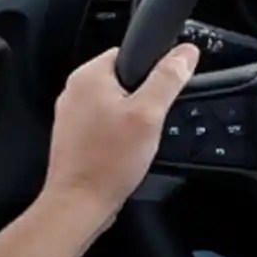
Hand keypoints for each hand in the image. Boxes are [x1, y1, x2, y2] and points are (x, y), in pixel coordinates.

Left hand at [41, 44, 199, 223]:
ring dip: (130, 119)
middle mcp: (74, 91)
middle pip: (123, 80)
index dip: (151, 72)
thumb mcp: (149, 114)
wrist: (80, 204)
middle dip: (142, 100)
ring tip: (133, 141)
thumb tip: (185, 52)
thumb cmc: (108, 162)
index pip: (128, 53)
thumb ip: (168, 79)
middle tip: (147, 123)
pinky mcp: (74, 135)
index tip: (158, 94)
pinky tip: (122, 152)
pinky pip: (105, 124)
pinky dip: (116, 135)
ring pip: (115, 103)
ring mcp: (71, 114)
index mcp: (88, 76)